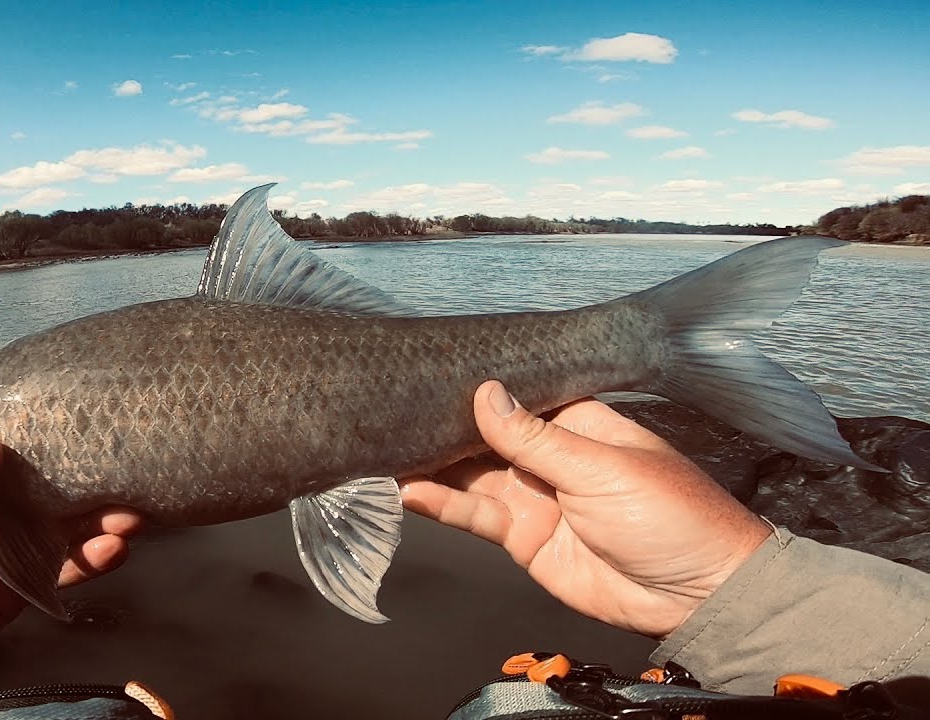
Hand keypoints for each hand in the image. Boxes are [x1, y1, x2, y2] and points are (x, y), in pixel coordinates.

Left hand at [0, 437, 139, 686]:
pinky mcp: (12, 590)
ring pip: (63, 528)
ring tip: (130, 516)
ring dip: (100, 520)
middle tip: (127, 469)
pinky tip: (112, 550)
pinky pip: (57, 573)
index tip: (90, 422)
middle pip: (48, 486)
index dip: (48, 435)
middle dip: (89, 478)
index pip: (9, 447)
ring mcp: (4, 547)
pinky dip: (88, 562)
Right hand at [401, 382, 770, 638]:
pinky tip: (411, 492)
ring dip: (434, 465)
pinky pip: (476, 516)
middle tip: (395, 409)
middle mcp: (550, 456)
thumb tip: (487, 394)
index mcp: (579, 423)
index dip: (477, 386)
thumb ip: (536, 439)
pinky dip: (444, 505)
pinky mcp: (524, 538)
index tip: (432, 372)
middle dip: (445, 424)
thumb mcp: (602, 469)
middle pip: (486, 435)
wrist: (697, 595)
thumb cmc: (672, 517)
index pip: (517, 396)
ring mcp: (534, 497)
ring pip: (472, 474)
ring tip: (390, 448)